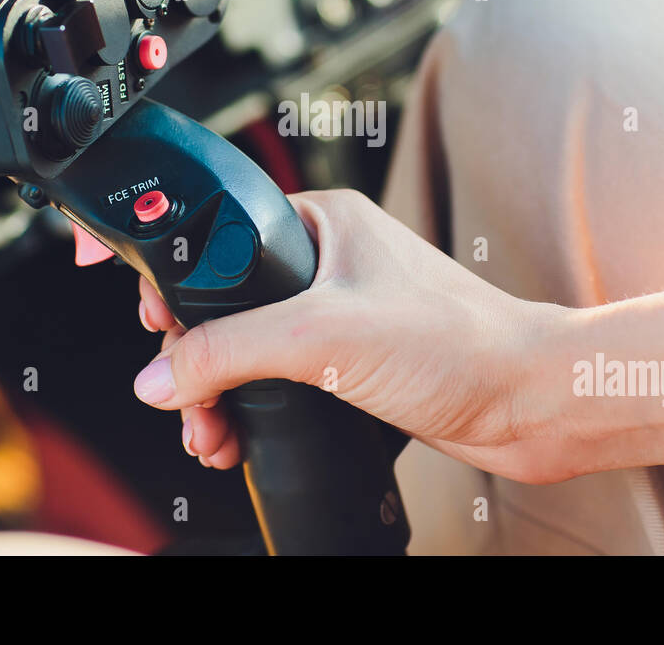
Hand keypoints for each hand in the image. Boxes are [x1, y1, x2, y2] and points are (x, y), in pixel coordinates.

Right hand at [133, 188, 577, 482]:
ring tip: (209, 434)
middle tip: (180, 397)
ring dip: (218, 393)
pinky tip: (239, 439)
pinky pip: (279, 381)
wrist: (528, 404)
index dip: (173, 273)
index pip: (218, 235)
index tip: (135, 299)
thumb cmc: (457, 343)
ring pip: (249, 349)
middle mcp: (329, 262)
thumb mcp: (323, 336)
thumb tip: (160, 376)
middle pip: (226, 303)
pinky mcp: (352, 363)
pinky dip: (252, 409)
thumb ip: (230, 351)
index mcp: (322, 224)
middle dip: (193, 357)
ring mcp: (340, 314)